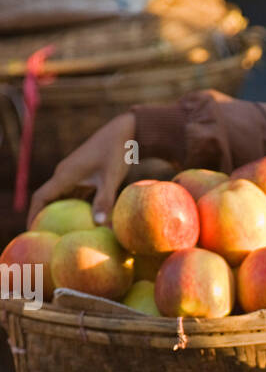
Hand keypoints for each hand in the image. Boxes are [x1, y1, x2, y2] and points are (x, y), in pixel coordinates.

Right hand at [27, 112, 135, 227]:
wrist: (126, 132)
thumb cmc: (117, 152)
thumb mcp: (111, 178)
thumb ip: (104, 201)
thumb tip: (99, 225)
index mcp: (65, 175)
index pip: (41, 198)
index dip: (34, 215)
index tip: (33, 232)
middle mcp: (65, 174)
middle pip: (48, 199)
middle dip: (45, 218)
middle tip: (47, 239)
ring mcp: (75, 174)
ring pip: (62, 198)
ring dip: (60, 214)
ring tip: (61, 234)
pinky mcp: (86, 175)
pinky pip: (74, 195)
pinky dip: (75, 208)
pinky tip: (82, 223)